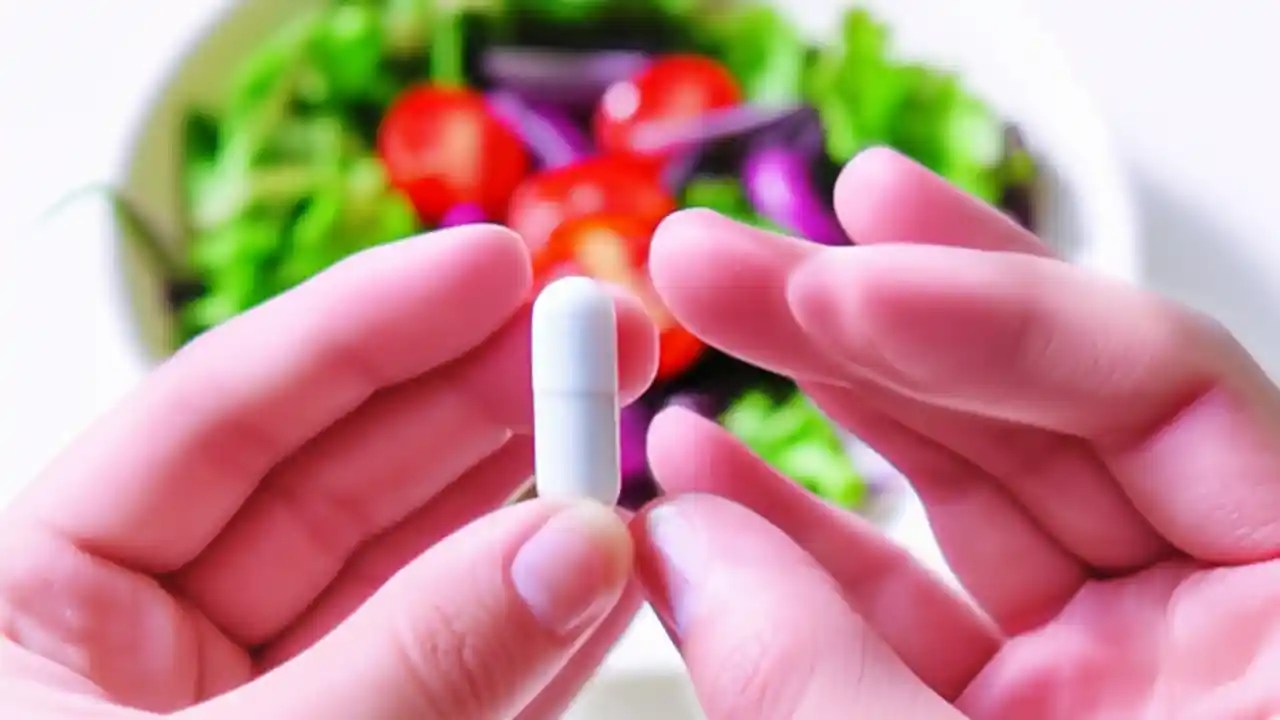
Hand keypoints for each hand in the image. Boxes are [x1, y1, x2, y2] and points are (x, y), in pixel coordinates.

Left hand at [0, 226, 657, 718]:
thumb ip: (404, 663)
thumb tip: (576, 550)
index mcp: (40, 599)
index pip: (216, 413)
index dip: (366, 325)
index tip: (493, 267)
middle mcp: (147, 646)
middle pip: (332, 476)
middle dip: (469, 396)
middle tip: (590, 336)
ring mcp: (258, 711)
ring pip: (402, 576)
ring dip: (519, 505)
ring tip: (609, 427)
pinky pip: (444, 685)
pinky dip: (531, 638)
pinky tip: (602, 574)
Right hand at [632, 149, 1279, 717]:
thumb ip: (827, 679)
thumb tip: (684, 544)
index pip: (1166, 388)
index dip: (994, 312)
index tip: (836, 280)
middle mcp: (1213, 625)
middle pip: (1039, 410)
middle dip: (864, 318)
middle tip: (730, 255)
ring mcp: (1108, 668)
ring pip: (961, 485)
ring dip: (818, 397)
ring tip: (705, 316)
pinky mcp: (1016, 714)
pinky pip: (902, 597)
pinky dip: (799, 534)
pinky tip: (706, 472)